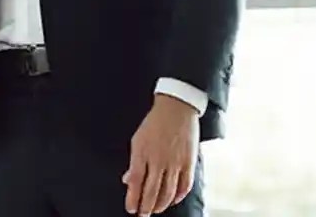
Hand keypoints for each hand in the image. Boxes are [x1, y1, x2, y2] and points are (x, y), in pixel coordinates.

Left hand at [123, 94, 198, 215]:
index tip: (131, 208)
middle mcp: (158, 160)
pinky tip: (172, 200)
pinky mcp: (188, 162)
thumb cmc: (154, 123)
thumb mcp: (137, 140)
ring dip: (160, 204)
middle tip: (142, 214)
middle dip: (146, 206)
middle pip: (151, 190)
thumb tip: (127, 180)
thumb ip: (134, 162)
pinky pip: (184, 185)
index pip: (136, 182)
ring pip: (168, 192)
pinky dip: (178, 196)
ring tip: (155, 210)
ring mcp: (175, 162)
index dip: (133, 198)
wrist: (176, 108)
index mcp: (142, 153)